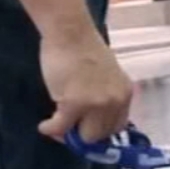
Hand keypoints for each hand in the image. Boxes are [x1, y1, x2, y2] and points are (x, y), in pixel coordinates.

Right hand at [37, 26, 133, 143]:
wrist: (70, 32)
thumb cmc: (83, 49)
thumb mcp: (105, 77)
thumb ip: (103, 97)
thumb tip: (90, 120)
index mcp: (125, 93)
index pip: (117, 127)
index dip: (99, 131)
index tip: (85, 129)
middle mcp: (115, 101)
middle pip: (101, 135)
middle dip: (83, 135)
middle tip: (67, 129)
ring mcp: (96, 104)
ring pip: (84, 136)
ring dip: (67, 134)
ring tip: (55, 127)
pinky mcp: (74, 104)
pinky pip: (60, 128)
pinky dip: (50, 129)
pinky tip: (44, 126)